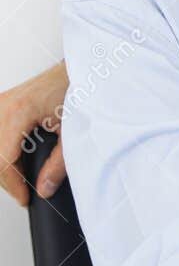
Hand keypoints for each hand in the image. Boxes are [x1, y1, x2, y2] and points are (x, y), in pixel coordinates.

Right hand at [0, 62, 69, 205]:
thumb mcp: (73, 133)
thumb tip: (44, 189)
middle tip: (25, 191)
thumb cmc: (79, 89)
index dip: (13, 185)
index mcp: (19, 112)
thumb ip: (59, 165)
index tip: (24, 198)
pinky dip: (2, 151)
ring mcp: (1, 102)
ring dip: (3, 165)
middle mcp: (4, 105)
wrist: (83, 68)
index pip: (3, 161)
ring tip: (22, 178)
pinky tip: (16, 160)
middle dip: (7, 178)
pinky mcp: (3, 102)